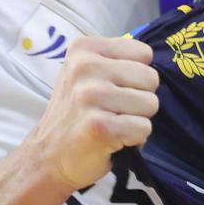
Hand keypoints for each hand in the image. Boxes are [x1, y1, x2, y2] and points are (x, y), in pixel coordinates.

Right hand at [25, 36, 160, 194]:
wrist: (48, 156)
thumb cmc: (76, 113)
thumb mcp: (84, 73)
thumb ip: (116, 60)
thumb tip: (154, 65)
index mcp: (84, 48)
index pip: (144, 53)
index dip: (136, 75)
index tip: (115, 88)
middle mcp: (85, 67)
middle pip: (150, 78)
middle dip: (139, 98)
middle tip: (114, 111)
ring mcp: (91, 96)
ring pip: (151, 104)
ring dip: (137, 120)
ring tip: (112, 124)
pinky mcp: (100, 126)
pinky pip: (144, 128)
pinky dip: (134, 139)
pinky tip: (112, 140)